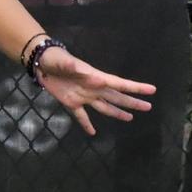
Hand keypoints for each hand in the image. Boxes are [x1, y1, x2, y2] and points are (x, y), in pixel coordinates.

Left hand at [35, 47, 155, 136]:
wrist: (41, 62)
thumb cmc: (56, 59)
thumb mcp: (66, 63)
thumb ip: (78, 70)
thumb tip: (97, 79)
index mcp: (96, 78)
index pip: (119, 84)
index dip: (135, 88)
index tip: (151, 90)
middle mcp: (94, 88)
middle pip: (116, 97)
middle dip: (132, 102)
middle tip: (148, 107)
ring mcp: (83, 96)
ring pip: (104, 107)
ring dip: (117, 113)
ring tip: (130, 118)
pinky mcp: (71, 103)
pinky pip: (82, 116)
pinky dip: (87, 124)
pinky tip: (93, 132)